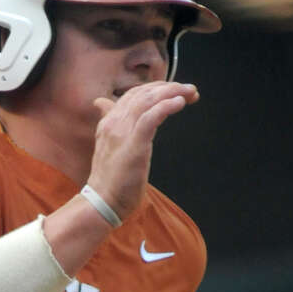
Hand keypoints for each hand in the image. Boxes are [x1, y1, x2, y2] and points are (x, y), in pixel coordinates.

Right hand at [85, 80, 198, 223]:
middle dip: (170, 88)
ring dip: (172, 92)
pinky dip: (166, 106)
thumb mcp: (109, 147)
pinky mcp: (133, 144)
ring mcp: (122, 131)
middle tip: (191, 91)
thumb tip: (102, 104)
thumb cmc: (110, 181)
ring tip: (191, 92)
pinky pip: (151, 117)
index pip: (134, 94)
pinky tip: (180, 103)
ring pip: (148, 100)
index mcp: (109, 122)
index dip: (157, 90)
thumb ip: (112, 126)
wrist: (101, 203)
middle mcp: (114, 122)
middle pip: (144, 93)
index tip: (177, 94)